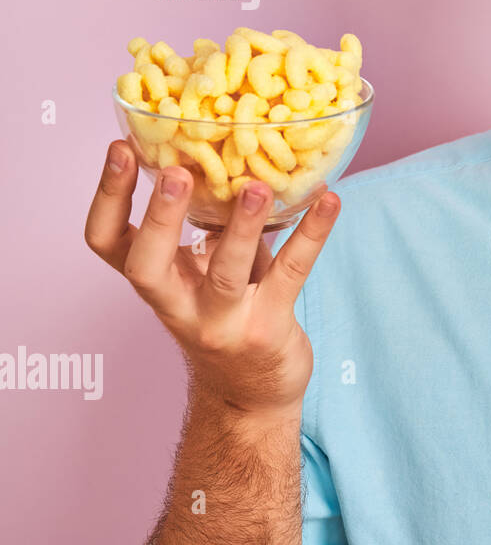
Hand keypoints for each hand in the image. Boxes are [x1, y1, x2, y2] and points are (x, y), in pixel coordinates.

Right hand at [85, 139, 339, 419]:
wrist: (251, 396)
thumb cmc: (226, 317)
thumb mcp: (204, 273)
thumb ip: (209, 225)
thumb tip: (227, 156)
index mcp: (156, 282)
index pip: (107, 242)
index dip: (106, 197)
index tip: (119, 148)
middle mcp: (178, 306)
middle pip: (147, 265)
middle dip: (159, 218)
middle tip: (174, 173)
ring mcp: (222, 322)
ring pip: (225, 272)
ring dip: (241, 227)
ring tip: (258, 187)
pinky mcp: (268, 327)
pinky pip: (290, 272)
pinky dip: (312, 233)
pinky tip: (330, 200)